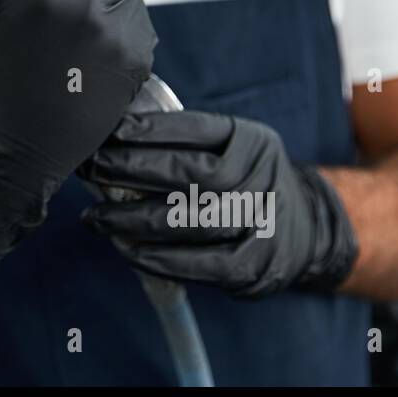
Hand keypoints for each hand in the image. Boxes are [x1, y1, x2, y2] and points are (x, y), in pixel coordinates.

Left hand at [79, 110, 358, 296]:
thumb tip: (112, 138)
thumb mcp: (231, 147)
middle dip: (132, 170)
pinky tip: (127, 250)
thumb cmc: (243, 182)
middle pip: (193, 174)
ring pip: (194, 221)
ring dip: (135, 220)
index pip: (197, 130)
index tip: (108, 131)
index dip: (150, 130)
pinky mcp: (259, 266)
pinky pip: (202, 265)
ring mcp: (265, 223)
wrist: (307, 231)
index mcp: (253, 140)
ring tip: (97, 219)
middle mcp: (264, 177)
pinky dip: (160, 259)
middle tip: (89, 169)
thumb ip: (186, 142)